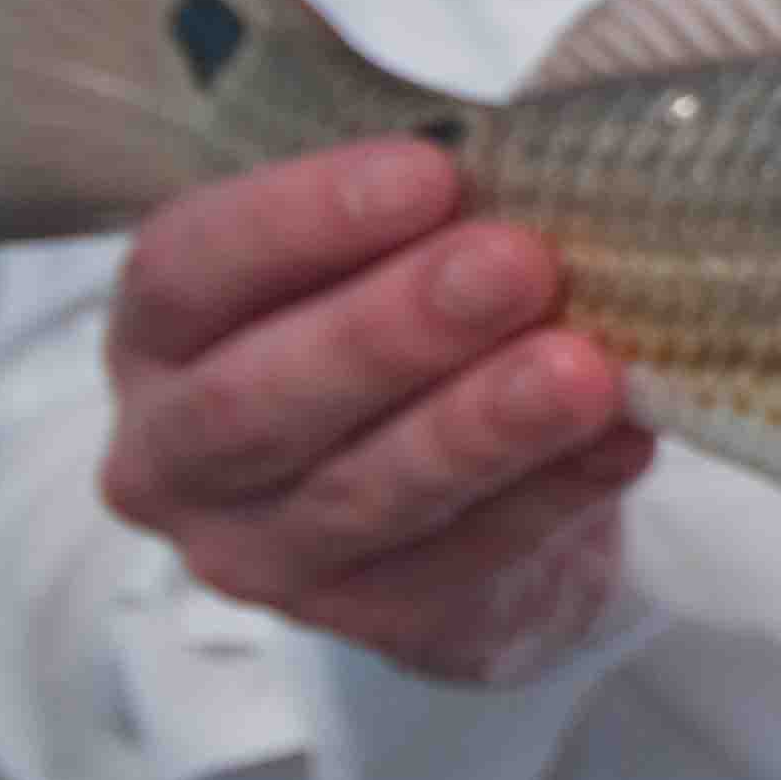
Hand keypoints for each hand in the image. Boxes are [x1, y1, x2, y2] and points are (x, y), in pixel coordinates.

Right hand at [98, 135, 648, 684]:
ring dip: (480, 427)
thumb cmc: (401, 321)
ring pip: (362, 495)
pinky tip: (619, 441)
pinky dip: (549, 497)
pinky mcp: (369, 622)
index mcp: (161, 330)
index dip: (302, 219)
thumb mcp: (382, 249)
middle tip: (517, 265)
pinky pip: (460, 562)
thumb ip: (421, 212)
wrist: (456, 490)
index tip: (431, 171)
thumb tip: (538, 157)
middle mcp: (175, 453)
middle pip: (262, 398)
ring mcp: (260, 554)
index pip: (189, 267)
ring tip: (581, 369)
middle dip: (396, 329)